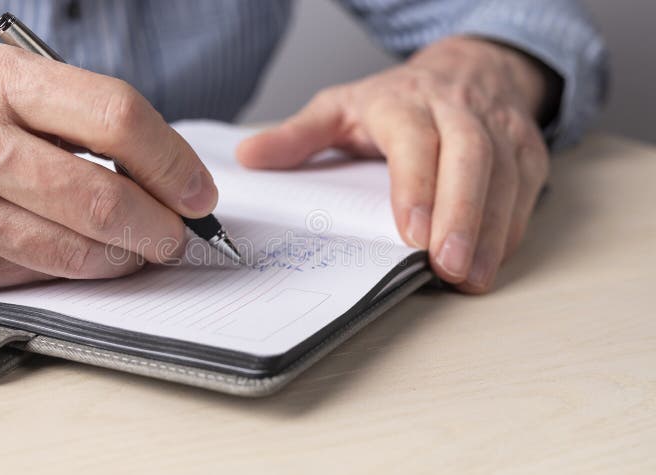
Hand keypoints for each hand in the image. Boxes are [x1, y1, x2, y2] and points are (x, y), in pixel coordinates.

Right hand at [0, 42, 217, 294]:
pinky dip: (74, 273)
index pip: (115, 116)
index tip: (198, 192)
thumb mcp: (7, 86)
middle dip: (159, 226)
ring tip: (138, 250)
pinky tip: (80, 257)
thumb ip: (82, 122)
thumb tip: (168, 182)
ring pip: (71, 252)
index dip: (172, 162)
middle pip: (99, 197)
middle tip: (177, 235)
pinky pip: (33, 278)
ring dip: (124, 258)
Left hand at [238, 36, 555, 292]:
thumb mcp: (340, 106)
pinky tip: (493, 262)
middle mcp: (458, 113)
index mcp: (406, 103)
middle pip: (470, 158)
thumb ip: (298, 135)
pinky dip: (512, 229)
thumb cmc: (399, 98)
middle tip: (446, 266)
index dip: (417, 186)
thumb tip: (250, 158)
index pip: (416, 142)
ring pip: (505, 177)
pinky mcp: (527, 151)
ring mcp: (499, 130)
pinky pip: (525, 191)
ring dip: (491, 232)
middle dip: (463, 215)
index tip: (410, 233)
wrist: (469, 68)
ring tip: (471, 278)